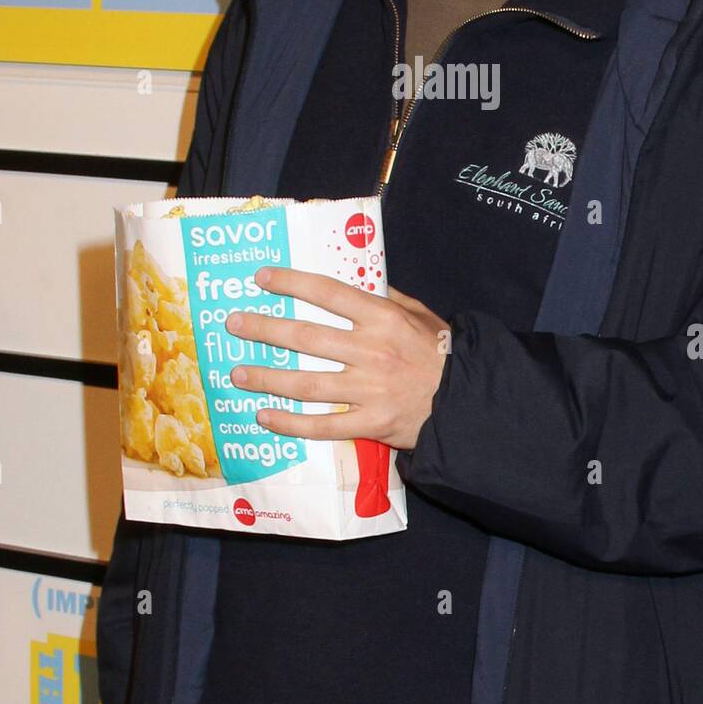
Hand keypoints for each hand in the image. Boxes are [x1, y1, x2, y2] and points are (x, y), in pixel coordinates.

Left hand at [225, 266, 450, 450]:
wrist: (468, 401)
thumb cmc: (443, 352)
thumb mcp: (420, 313)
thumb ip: (387, 297)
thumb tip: (358, 278)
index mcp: (383, 318)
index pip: (329, 293)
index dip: (292, 283)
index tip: (262, 278)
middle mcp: (372, 351)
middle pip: (306, 337)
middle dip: (265, 329)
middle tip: (234, 324)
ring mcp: (369, 389)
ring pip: (307, 383)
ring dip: (267, 378)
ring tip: (236, 373)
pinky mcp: (370, 423)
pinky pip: (323, 425)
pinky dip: (290, 423)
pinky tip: (264, 417)